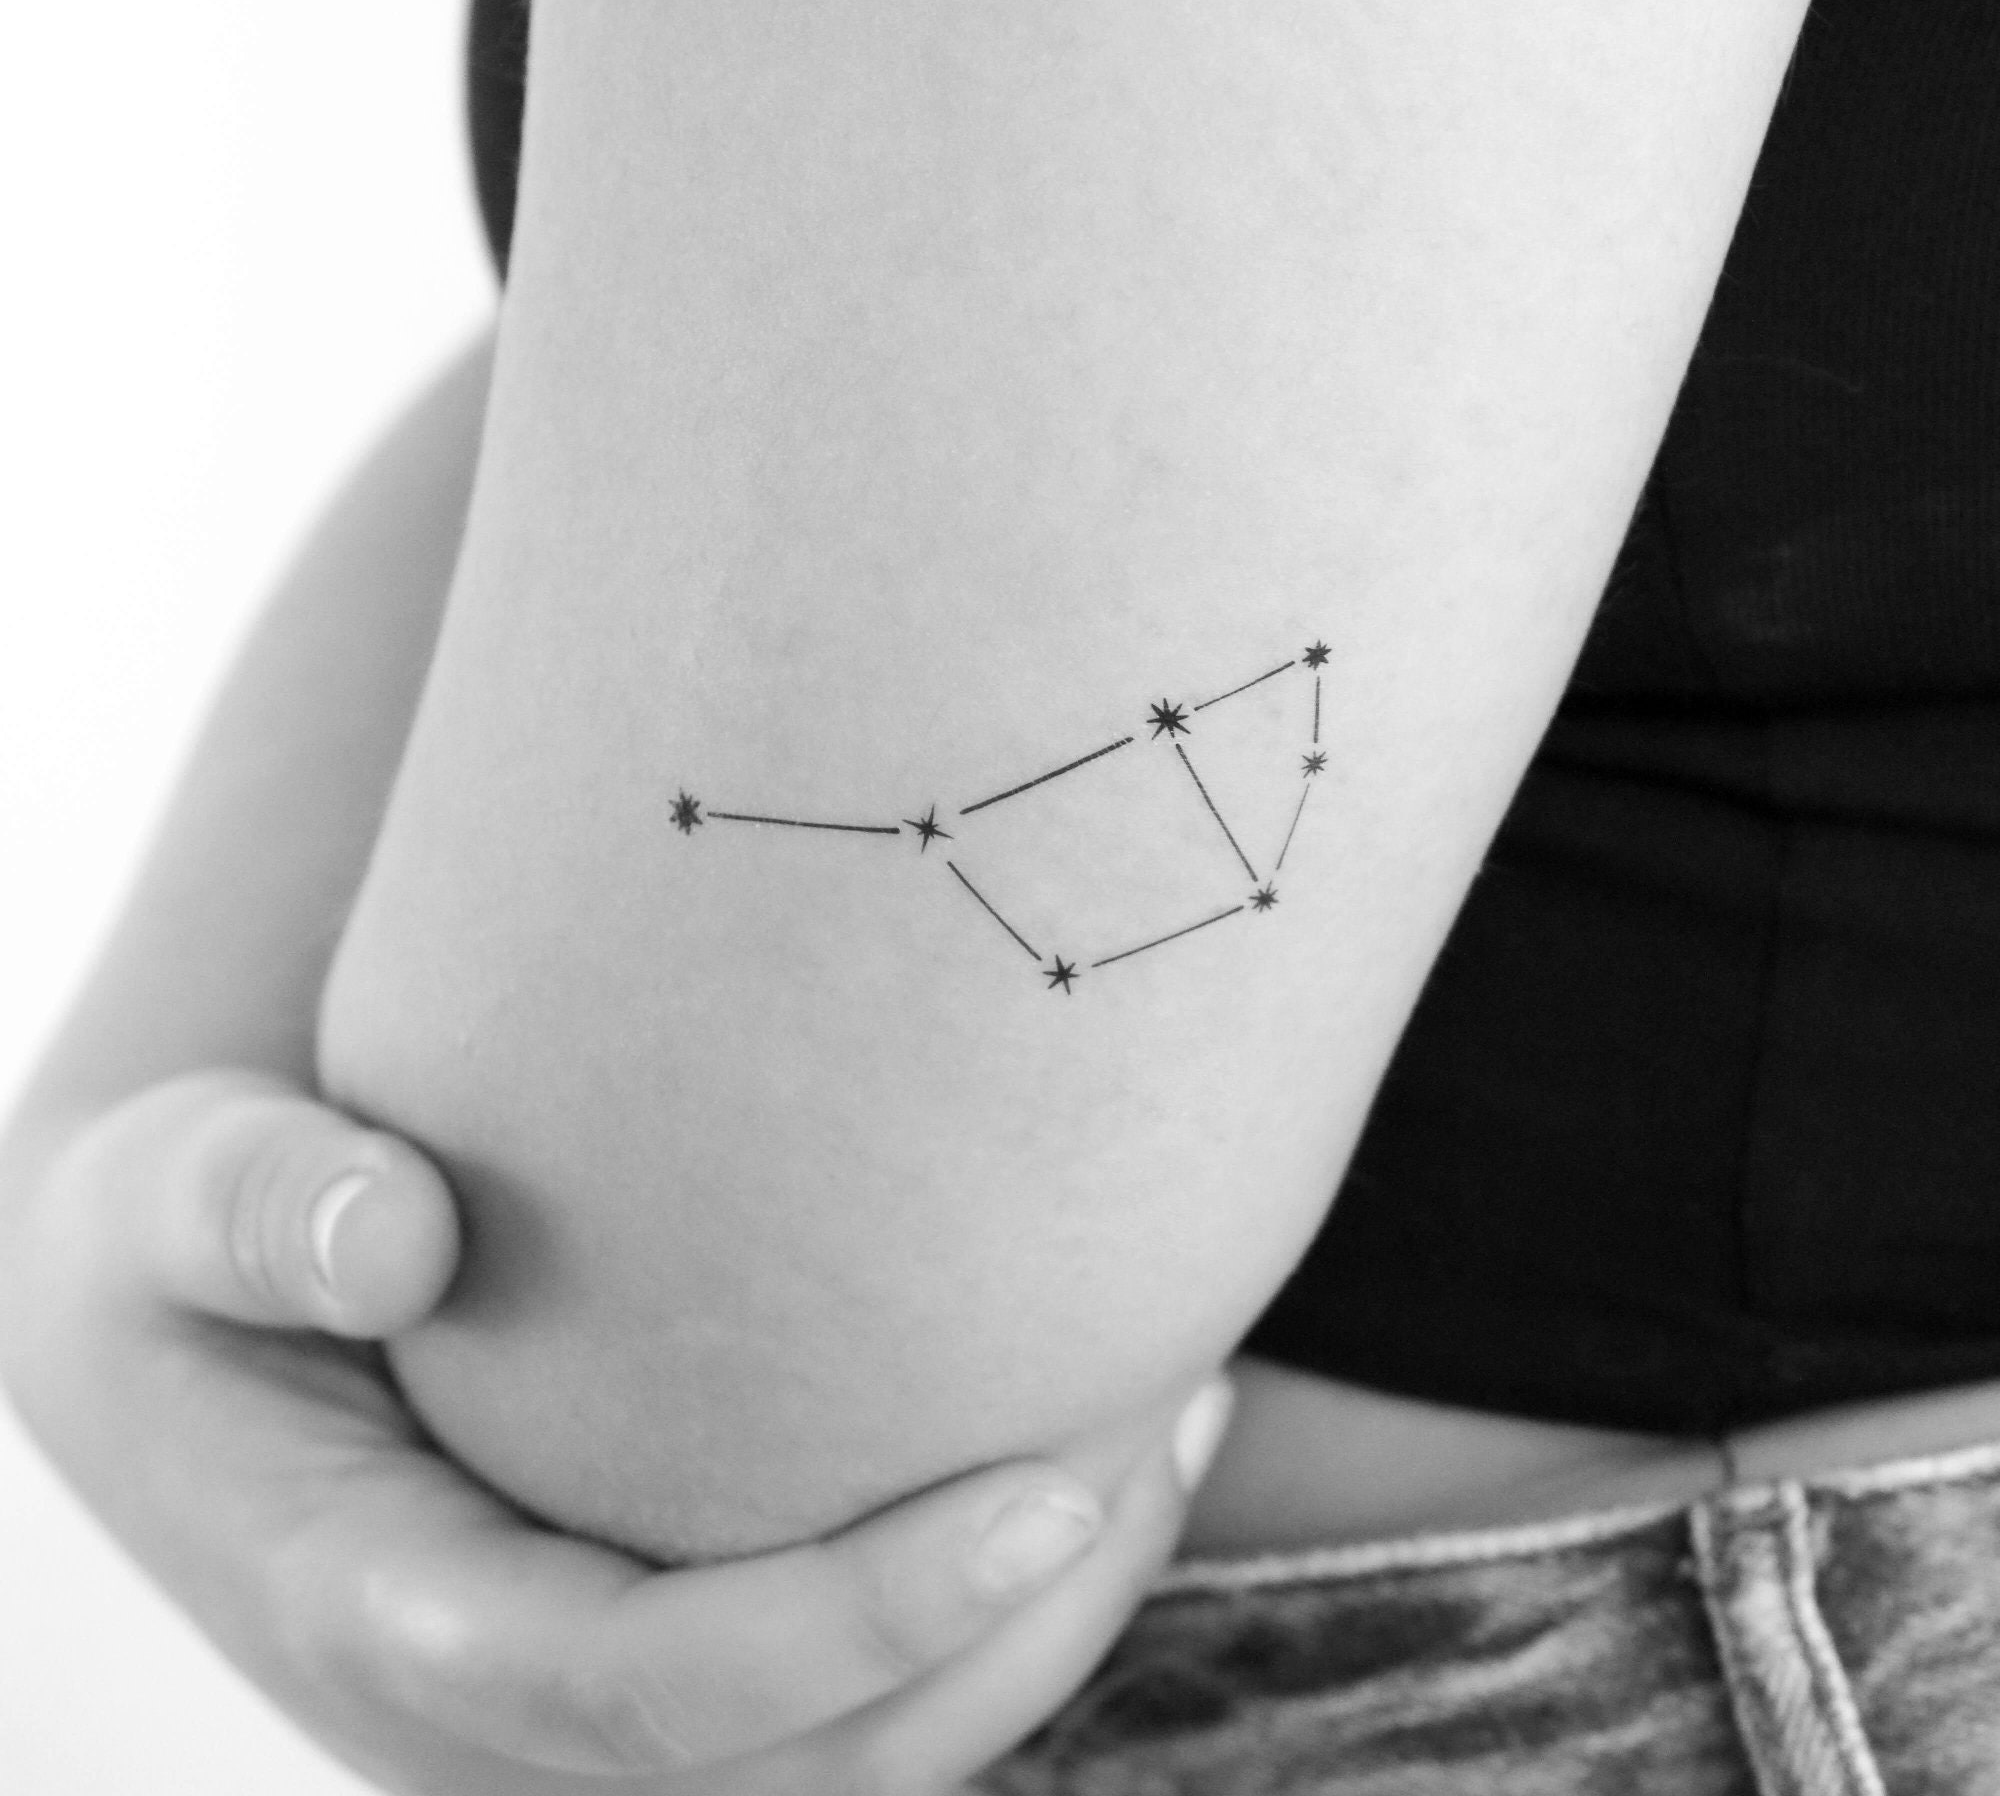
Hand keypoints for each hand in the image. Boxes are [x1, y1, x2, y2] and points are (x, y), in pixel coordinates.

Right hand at [0, 1071, 1229, 1794]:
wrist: (210, 1307)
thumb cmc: (192, 1243)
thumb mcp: (166, 1197)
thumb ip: (249, 1207)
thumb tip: (394, 1234)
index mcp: (393, 1627)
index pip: (654, 1694)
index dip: (861, 1619)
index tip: (1055, 1484)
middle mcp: (513, 1721)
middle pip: (816, 1764)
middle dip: (1015, 1629)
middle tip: (1173, 1413)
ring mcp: (603, 1708)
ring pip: (874, 1754)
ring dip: (1047, 1618)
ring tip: (1187, 1406)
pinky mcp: (667, 1645)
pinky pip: (871, 1682)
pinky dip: (1007, 1591)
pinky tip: (1109, 1429)